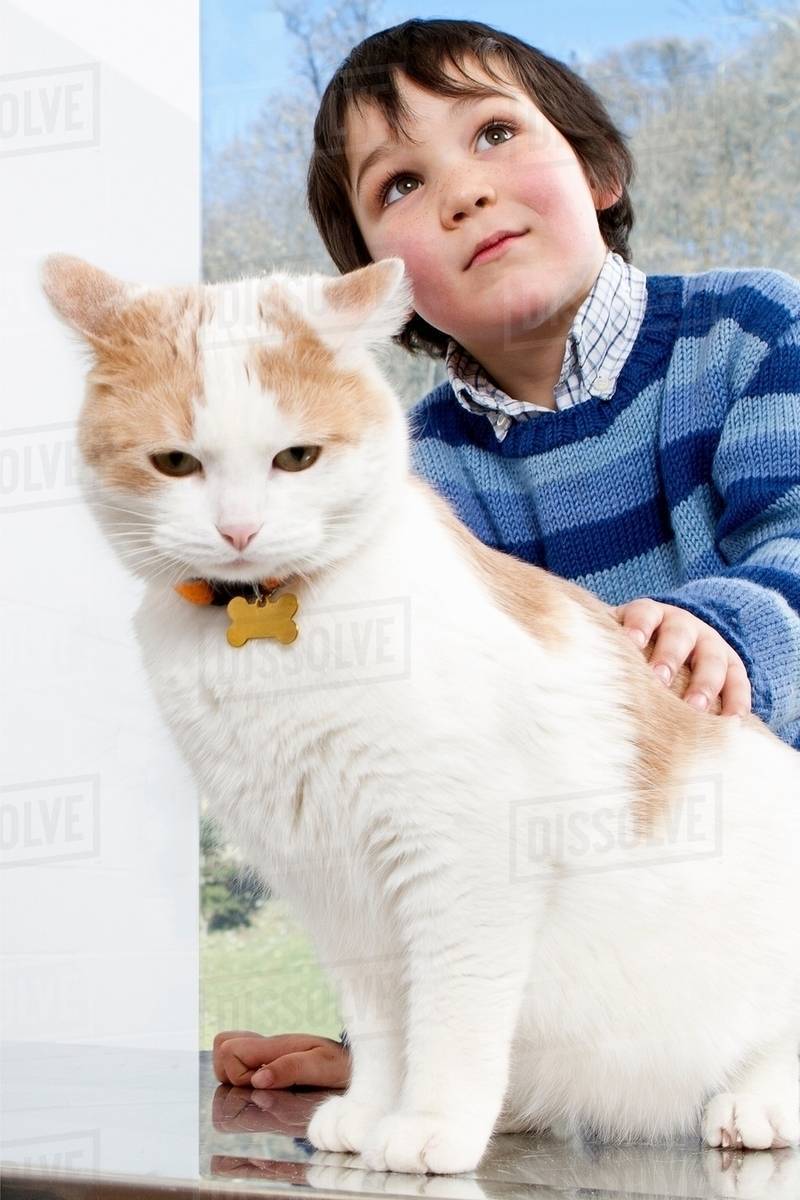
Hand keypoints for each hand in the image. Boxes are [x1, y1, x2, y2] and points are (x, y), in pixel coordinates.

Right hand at [212, 1030, 350, 1089]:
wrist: (357, 1063)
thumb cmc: (341, 1064)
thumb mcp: (321, 1066)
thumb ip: (289, 1069)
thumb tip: (257, 1080)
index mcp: (274, 1045)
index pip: (228, 1049)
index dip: (237, 1073)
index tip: (261, 1084)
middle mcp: (265, 1047)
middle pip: (221, 1048)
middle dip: (230, 1073)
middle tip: (260, 1084)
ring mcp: (266, 1054)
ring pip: (226, 1057)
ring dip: (236, 1075)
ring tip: (264, 1085)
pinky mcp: (270, 1063)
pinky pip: (241, 1065)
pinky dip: (245, 1076)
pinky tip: (268, 1085)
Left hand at [612, 599, 751, 715]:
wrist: (674, 646)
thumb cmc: (632, 651)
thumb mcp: (617, 641)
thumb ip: (599, 650)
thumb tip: (558, 670)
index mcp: (648, 615)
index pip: (644, 613)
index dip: (638, 626)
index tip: (632, 642)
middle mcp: (681, 624)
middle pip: (679, 635)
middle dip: (670, 656)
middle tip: (659, 679)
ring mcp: (709, 643)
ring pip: (712, 658)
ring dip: (705, 683)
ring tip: (696, 709)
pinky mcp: (731, 665)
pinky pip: (739, 681)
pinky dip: (737, 699)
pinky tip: (732, 720)